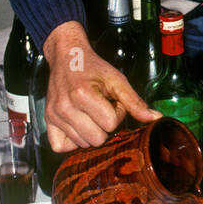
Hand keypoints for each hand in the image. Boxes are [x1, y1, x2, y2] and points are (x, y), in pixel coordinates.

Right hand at [42, 22, 158, 151]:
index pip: (110, 124)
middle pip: (97, 139)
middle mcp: (65, 107)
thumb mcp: (116, 80)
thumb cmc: (92, 67)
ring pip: (82, 144)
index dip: (117, 114)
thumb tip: (155, 118)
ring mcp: (54, 115)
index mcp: (82, 94)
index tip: (112, 102)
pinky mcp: (47, 120)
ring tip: (89, 113)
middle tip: (102, 109)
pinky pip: (60, 147)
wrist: (67, 56)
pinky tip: (78, 127)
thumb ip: (134, 102)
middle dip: (104, 126)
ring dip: (90, 131)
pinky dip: (72, 141)